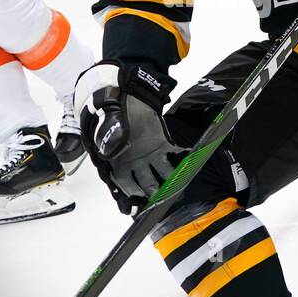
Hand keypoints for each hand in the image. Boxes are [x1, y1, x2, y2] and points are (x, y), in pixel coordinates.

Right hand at [74, 61, 183, 214]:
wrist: (122, 88)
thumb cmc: (108, 102)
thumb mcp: (105, 114)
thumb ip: (109, 130)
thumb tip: (111, 148)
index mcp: (114, 160)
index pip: (122, 184)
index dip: (130, 198)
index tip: (140, 208)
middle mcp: (132, 162)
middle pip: (145, 184)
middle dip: (155, 193)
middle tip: (165, 198)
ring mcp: (148, 154)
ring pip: (162, 174)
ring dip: (172, 181)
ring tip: (181, 185)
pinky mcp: (161, 143)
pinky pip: (174, 154)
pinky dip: (184, 158)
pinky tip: (192, 157)